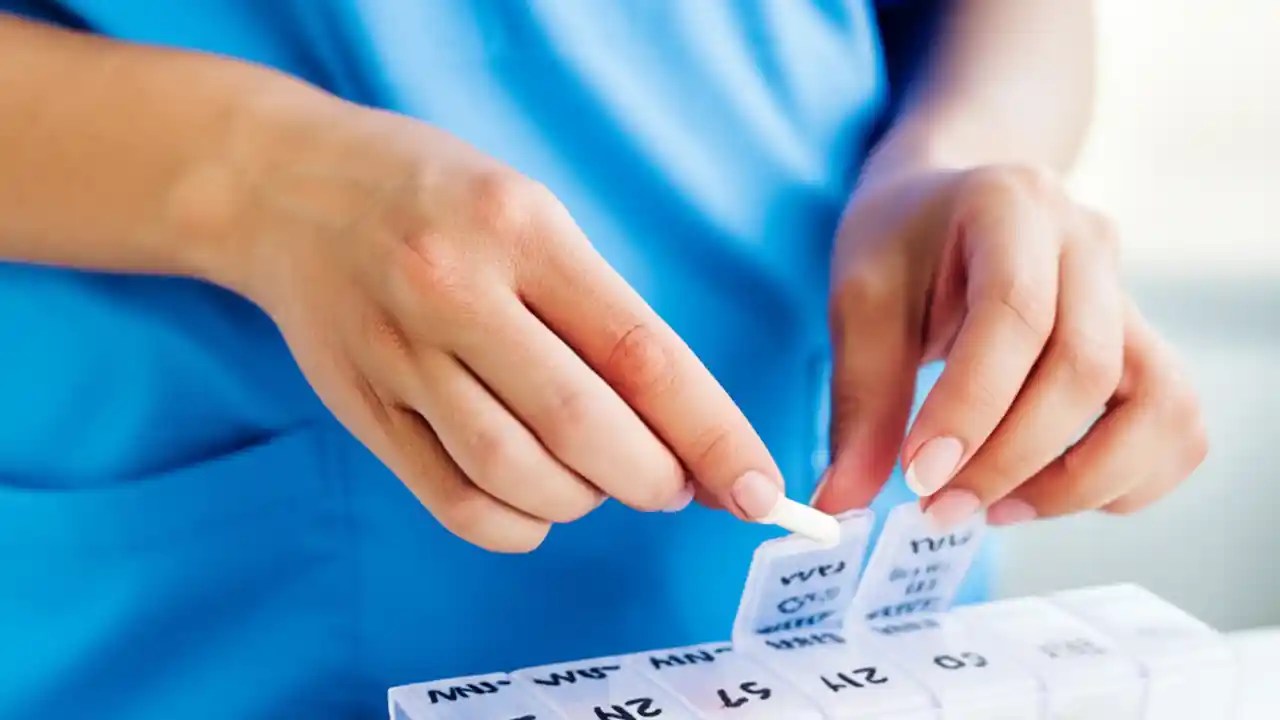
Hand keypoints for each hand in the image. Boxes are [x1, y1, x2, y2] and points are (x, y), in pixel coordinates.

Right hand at [197, 99, 781, 550]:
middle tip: (675, 484)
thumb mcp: (530, 212)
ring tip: (598, 478)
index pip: (641, 353)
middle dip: (654, 479)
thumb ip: (600, 313)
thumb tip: (684, 427)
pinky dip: (517, 526)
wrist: (284, 188)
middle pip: (582, 428)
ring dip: (585, 501)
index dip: (712, 434)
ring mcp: (400, 357)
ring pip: (517, 477)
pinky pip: (455, 503)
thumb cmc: (433, 197)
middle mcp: (456, 293)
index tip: (760, 489)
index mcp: (521, 230)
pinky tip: (535, 501)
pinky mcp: (362, 412)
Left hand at [816, 162, 1206, 526]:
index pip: (1015, 313)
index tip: (920, 476)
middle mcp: (1088, 243)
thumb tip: (841, 505)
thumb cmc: (902, 246)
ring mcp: (1131, 295)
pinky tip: (1041, 492)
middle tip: (940, 507)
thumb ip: (858, 402)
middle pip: (1088, 367)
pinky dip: (1123, 481)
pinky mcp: (1147, 345)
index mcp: (1011, 206)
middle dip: (1012, 458)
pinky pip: (1175, 428)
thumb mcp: (859, 302)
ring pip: (1160, 405)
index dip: (971, 407)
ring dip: (1081, 481)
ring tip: (995, 507)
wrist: (949, 204)